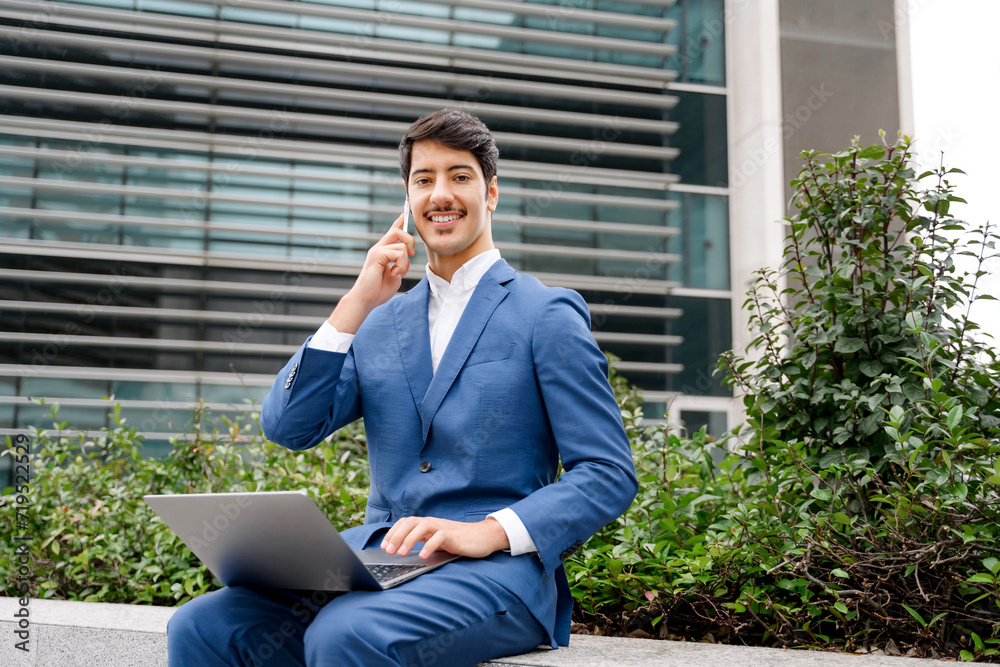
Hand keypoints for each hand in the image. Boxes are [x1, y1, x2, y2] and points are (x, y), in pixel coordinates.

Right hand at [328, 213, 415, 333]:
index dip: (399, 222)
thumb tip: (406, 259)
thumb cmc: (378, 292)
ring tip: (397, 273)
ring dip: (405, 263)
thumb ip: (401, 266)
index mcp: (382, 252)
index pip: (392, 232)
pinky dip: (401, 266)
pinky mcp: (377, 255)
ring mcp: (376, 251)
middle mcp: (378, 248)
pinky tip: (393, 274)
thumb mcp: (395, 277)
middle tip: (412, 255)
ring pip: (402, 246)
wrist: (365, 300)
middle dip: (410, 241)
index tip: (404, 214)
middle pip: (397, 231)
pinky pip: (399, 253)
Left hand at [381, 516, 509, 559]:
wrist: (482, 537)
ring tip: (401, 553)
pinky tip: (422, 555)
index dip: (393, 532)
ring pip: (422, 526)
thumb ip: (424, 541)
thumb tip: (404, 551)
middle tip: (388, 551)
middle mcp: (433, 523)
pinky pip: (439, 537)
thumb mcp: (437, 540)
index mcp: (428, 524)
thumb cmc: (459, 541)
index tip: (384, 546)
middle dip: (396, 536)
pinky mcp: (453, 535)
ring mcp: (443, 527)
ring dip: (409, 539)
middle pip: (410, 522)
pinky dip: (429, 545)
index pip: (405, 522)